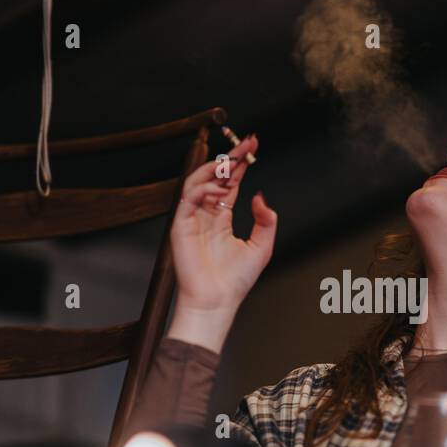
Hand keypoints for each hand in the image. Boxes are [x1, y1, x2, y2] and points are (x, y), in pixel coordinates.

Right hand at [168, 133, 275, 349]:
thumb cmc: (235, 281)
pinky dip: (202, 188)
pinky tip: (220, 187)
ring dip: (215, 169)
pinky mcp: (180, 226)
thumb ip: (266, 221)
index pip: (230, 183)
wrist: (216, 302)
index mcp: (222, 218)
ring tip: (232, 164)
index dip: (240, 163)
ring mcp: (192, 219)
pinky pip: (187, 198)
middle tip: (245, 143)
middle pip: (215, 177)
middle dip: (229, 157)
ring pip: (197, 182)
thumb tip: (260, 196)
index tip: (253, 145)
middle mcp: (206, 215)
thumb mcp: (262, 247)